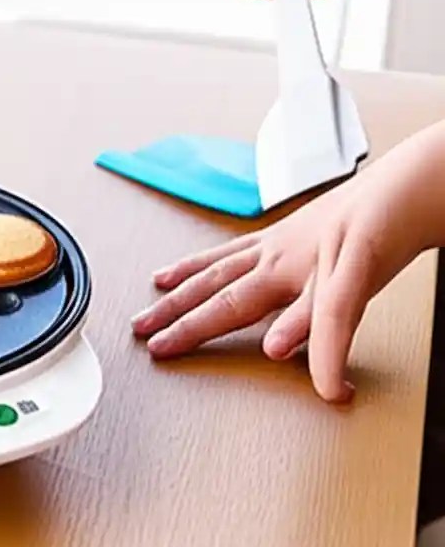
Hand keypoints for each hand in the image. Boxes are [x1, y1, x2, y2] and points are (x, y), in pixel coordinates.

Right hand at [131, 123, 444, 401]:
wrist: (405, 190)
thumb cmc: (383, 234)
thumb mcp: (356, 290)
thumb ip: (318, 329)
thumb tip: (280, 356)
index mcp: (282, 272)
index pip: (224, 311)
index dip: (192, 334)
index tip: (161, 354)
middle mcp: (271, 256)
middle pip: (210, 289)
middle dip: (173, 313)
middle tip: (141, 331)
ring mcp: (276, 242)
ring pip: (217, 265)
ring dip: (183, 282)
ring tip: (155, 290)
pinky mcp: (287, 231)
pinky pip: (235, 246)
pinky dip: (211, 257)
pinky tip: (205, 263)